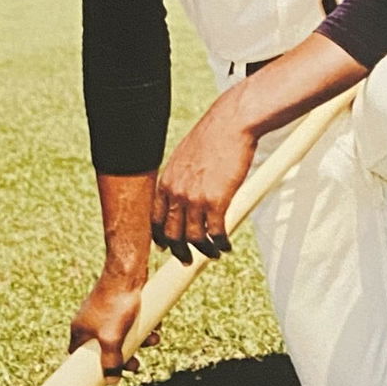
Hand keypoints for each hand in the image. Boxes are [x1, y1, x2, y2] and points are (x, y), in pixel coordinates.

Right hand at [69, 275, 156, 377]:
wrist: (127, 273)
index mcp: (80, 331)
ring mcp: (104, 312)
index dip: (90, 369)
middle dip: (124, 357)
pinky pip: (129, 322)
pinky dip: (142, 326)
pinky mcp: (118, 304)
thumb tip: (112, 381)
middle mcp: (89, 322)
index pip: (78, 357)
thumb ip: (112, 362)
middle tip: (137, 363)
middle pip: (104, 349)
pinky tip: (156, 325)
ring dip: (139, 341)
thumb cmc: (116, 304)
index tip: (105, 377)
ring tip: (153, 339)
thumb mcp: (113, 339)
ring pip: (121, 335)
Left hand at [151, 94, 257, 262]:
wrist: (231, 124)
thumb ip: (181, 177)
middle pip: (172, 234)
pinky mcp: (216, 202)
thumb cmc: (212, 137)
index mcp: (166, 182)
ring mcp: (195, 200)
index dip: (160, 236)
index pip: (156, 219)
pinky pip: (215, 233)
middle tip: (187, 260)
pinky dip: (221, 244)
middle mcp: (176, 194)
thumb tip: (186, 190)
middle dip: (179, 251)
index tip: (166, 246)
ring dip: (205, 251)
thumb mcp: (185, 157)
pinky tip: (226, 245)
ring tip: (214, 253)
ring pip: (194, 238)